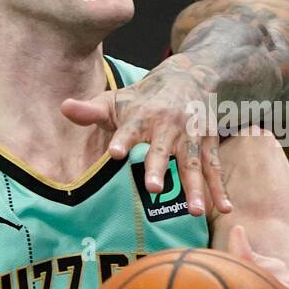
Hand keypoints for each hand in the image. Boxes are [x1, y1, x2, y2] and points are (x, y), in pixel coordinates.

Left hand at [60, 57, 230, 216]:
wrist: (190, 76)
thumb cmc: (144, 98)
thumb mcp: (117, 100)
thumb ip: (91, 110)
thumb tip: (63, 107)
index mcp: (141, 116)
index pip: (129, 129)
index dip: (122, 140)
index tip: (114, 154)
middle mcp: (167, 126)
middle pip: (162, 149)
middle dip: (159, 167)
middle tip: (154, 188)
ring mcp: (191, 136)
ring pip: (193, 164)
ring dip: (196, 187)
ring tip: (196, 211)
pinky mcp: (208, 143)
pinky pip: (214, 168)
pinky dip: (221, 188)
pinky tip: (226, 209)